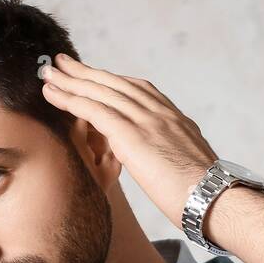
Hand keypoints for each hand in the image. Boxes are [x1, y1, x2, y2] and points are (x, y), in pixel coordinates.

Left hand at [40, 53, 217, 227]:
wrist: (215, 199)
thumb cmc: (204, 194)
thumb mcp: (187, 164)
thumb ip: (170, 153)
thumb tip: (162, 159)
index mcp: (174, 118)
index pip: (137, 89)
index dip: (110, 80)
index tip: (93, 75)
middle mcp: (160, 112)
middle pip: (115, 83)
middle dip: (85, 72)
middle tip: (61, 63)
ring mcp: (147, 121)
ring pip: (101, 92)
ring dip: (71, 81)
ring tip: (48, 74)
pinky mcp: (133, 135)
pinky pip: (95, 110)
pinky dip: (71, 100)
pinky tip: (54, 94)